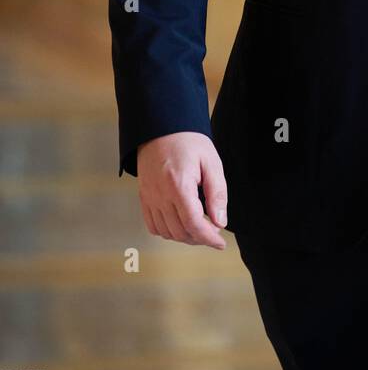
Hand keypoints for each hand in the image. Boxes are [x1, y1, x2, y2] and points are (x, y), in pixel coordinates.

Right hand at [137, 132, 227, 249]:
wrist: (160, 126)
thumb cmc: (188, 141)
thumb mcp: (211, 162)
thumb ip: (217, 193)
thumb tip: (220, 221)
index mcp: (178, 185)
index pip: (194, 224)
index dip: (209, 238)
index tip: (221, 243)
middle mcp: (160, 195)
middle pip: (180, 232)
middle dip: (200, 238)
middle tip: (214, 231)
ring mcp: (149, 197)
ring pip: (167, 232)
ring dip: (185, 236)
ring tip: (200, 227)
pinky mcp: (143, 197)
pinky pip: (153, 225)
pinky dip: (168, 231)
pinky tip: (181, 223)